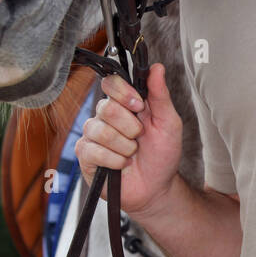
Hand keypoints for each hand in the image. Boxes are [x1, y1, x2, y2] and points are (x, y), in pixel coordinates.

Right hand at [74, 62, 181, 214]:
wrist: (157, 188)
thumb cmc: (162, 155)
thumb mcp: (169, 123)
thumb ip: (161, 95)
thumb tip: (156, 68)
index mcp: (124, 105)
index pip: (111, 83)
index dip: (123, 93)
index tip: (139, 106)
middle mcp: (105, 117)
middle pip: (106, 107)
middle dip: (131, 127)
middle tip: (139, 138)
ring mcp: (93, 136)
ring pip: (101, 131)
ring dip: (125, 146)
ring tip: (132, 154)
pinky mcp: (86, 156)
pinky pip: (95, 151)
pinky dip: (115, 161)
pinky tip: (122, 166)